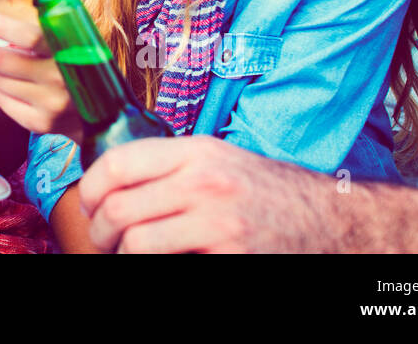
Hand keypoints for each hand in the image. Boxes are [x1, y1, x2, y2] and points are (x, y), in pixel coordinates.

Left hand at [0, 11, 81, 140]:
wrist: (105, 111)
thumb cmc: (81, 61)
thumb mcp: (74, 35)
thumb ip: (48, 17)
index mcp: (70, 49)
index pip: (29, 36)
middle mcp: (60, 79)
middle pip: (1, 61)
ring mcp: (50, 105)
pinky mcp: (41, 124)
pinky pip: (2, 101)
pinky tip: (4, 80)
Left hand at [76, 134, 331, 252]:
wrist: (330, 221)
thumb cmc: (269, 191)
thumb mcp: (219, 160)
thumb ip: (172, 166)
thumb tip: (115, 182)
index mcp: (196, 151)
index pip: (118, 163)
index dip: (90, 188)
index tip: (87, 203)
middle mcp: (204, 182)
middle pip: (119, 207)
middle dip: (99, 229)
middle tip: (100, 239)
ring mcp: (217, 222)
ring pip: (135, 242)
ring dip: (119, 254)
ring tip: (122, 255)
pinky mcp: (230, 255)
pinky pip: (166, 263)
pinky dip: (151, 266)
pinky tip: (157, 263)